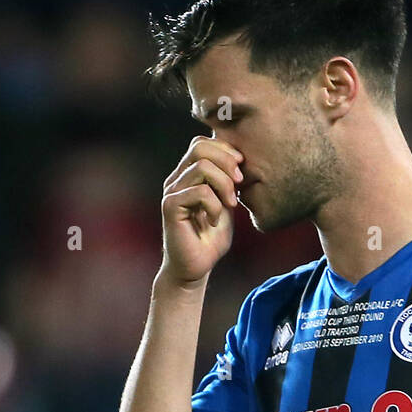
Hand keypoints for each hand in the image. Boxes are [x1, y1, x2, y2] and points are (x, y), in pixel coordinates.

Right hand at [159, 136, 244, 284]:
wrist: (196, 267)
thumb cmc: (211, 239)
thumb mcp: (226, 205)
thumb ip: (229, 183)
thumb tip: (240, 159)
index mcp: (188, 175)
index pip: (202, 143)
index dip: (225, 151)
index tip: (241, 175)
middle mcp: (177, 179)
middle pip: (200, 147)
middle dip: (227, 163)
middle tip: (239, 186)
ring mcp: (172, 191)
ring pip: (202, 167)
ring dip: (224, 186)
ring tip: (230, 206)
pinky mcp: (170, 206)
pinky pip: (199, 191)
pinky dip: (214, 205)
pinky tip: (214, 221)